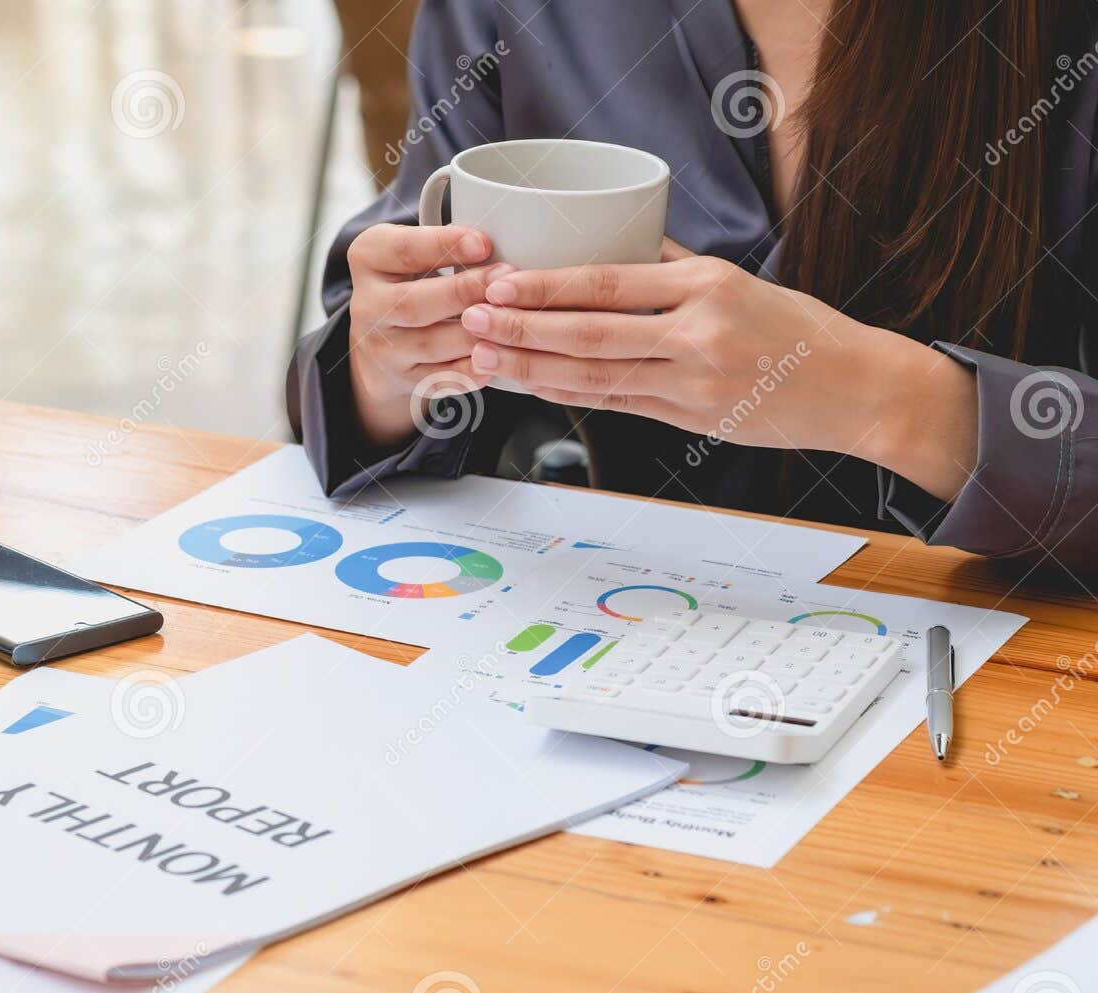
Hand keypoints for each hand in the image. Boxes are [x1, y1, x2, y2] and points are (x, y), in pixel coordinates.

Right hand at [346, 223, 510, 444]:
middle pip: (413, 303)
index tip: (484, 242)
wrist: (382, 336)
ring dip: (472, 333)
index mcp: (369, 258)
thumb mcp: (414, 249)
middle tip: (506, 279)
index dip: (443, 245)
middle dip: (463, 291)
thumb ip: (445, 242)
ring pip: (428, 344)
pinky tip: (496, 361)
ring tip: (509, 319)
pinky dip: (469, 371)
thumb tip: (507, 235)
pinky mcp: (402, 377)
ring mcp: (382, 346)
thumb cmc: (413, 278)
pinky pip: (438, 378)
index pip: (402, 250)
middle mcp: (368, 305)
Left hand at [459, 240, 976, 499]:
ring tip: (486, 356)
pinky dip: (569, 396)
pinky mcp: (690, 419)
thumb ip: (674, 264)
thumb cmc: (797, 329)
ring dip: (533, 369)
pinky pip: (615, 405)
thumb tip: (617, 238)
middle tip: (472, 320)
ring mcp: (692, 383)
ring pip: (595, 377)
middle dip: (523, 329)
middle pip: (590, 333)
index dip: (547, 287)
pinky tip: (532, 387)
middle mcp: (696, 334)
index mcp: (706, 286)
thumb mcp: (739, 279)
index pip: (608, 283)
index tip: (501, 282)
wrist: (856, 388)